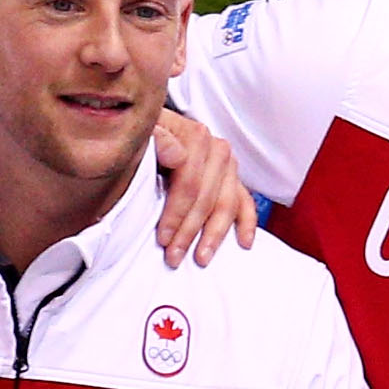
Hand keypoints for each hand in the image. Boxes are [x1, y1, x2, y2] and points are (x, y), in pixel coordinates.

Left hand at [147, 113, 254, 265]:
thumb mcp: (142, 134)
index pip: (189, 181)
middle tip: (175, 256)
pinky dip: (246, 223)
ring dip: (214, 234)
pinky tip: (243, 242)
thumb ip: (157, 139)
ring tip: (201, 257)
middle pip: (207, 197)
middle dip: (190, 231)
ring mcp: (228, 164)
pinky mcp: (234, 178)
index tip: (162, 238)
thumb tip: (175, 155)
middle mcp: (216, 149)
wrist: (150, 131)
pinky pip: (245, 202)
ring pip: (227, 204)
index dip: (175, 213)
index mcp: (194, 136)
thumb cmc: (144, 138)